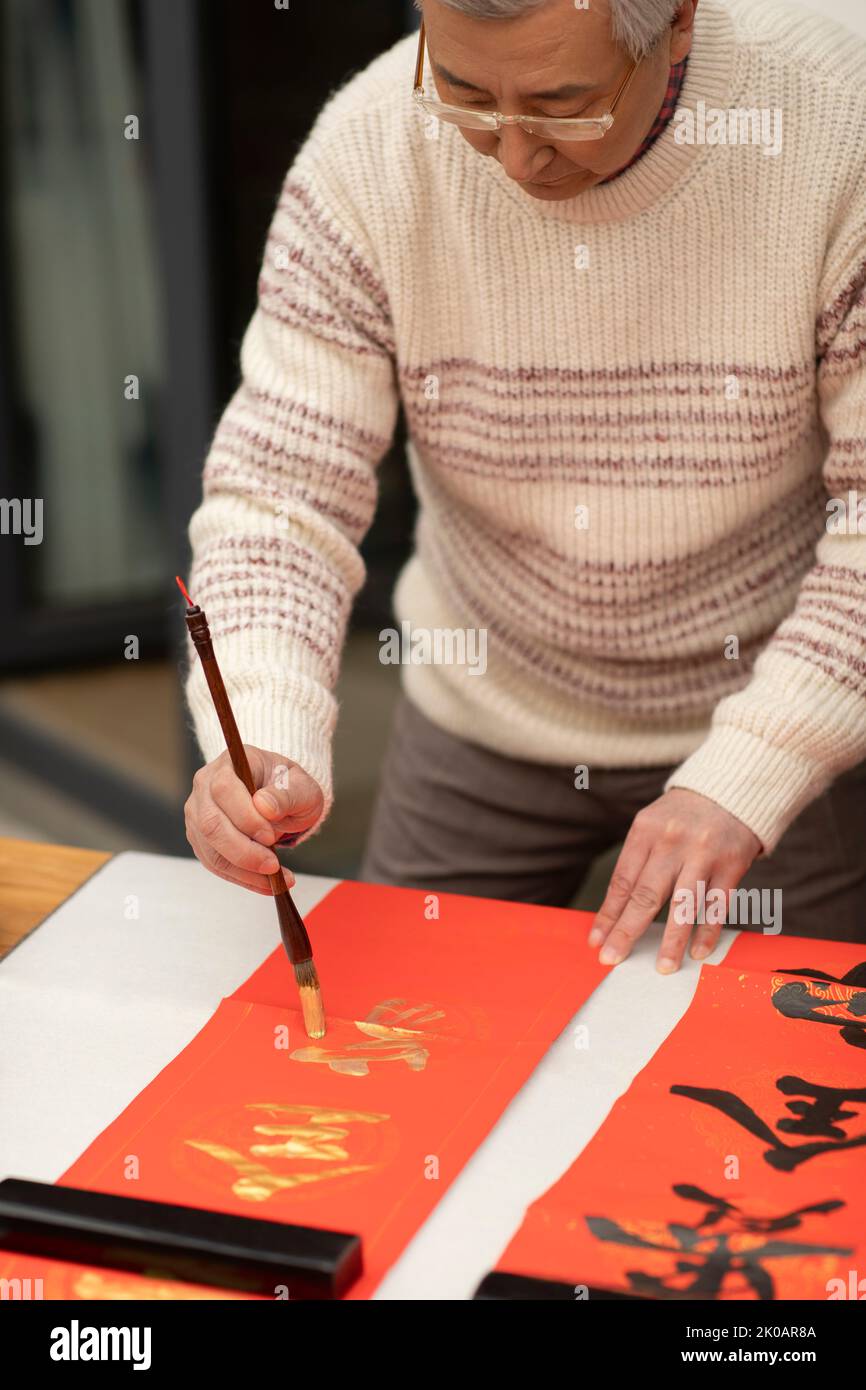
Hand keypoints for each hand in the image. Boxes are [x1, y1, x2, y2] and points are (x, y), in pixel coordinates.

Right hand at [184, 747, 323, 894]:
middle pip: (211, 823)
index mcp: (229, 764)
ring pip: (211, 849)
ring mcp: (198, 814)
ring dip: (244, 870)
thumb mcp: (301, 786)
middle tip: (274, 866)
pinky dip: (242, 878)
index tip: (271, 836)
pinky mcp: (201, 839)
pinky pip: (215, 864)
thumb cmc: (289, 787)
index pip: (223, 789)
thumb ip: (286, 794)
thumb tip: (264, 806)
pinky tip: (266, 884)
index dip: (245, 817)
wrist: (280, 797)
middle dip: (243, 851)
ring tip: (277, 879)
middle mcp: (204, 787)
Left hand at [589, 788, 761, 972]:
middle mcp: (672, 843)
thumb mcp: (651, 825)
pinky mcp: (732, 865)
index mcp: (645, 832)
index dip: (608, 914)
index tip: (597, 941)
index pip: (622, 881)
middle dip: (627, 930)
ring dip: (672, 939)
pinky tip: (699, 952)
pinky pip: (717, 905)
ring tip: (663, 967)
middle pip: (646, 894)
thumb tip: (616, 912)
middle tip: (613, 957)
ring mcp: (703, 854)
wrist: (730, 789)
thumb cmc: (682, 816)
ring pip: (684, 903)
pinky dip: (708, 931)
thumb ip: (637, 862)